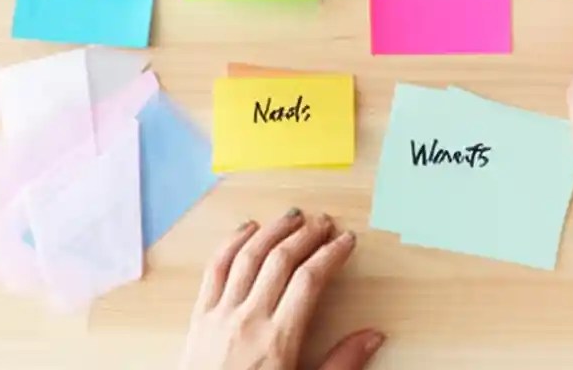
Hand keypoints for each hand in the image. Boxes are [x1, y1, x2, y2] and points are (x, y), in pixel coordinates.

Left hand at [180, 209, 383, 369]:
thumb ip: (341, 363)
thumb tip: (373, 336)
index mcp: (279, 340)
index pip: (309, 280)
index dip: (331, 254)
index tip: (345, 241)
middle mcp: (248, 320)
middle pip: (280, 260)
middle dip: (306, 236)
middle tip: (324, 223)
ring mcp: (220, 314)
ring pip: (248, 257)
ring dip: (272, 230)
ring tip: (292, 217)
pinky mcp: (199, 316)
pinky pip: (215, 269)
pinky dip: (231, 243)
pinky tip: (246, 229)